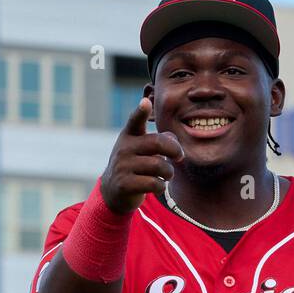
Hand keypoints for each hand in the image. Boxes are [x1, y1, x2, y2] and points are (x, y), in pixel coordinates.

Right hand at [99, 97, 183, 214]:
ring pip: (158, 165)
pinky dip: (161, 186)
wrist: (114, 191)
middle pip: (157, 143)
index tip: (145, 102)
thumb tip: (173, 139)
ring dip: (169, 172)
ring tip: (167, 175)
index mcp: (129, 135)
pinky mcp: (124, 184)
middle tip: (179, 157)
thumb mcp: (142, 149)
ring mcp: (122, 166)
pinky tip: (158, 186)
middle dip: (175, 150)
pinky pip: (153, 183)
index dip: (141, 111)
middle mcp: (124, 148)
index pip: (135, 120)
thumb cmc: (135, 165)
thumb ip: (159, 140)